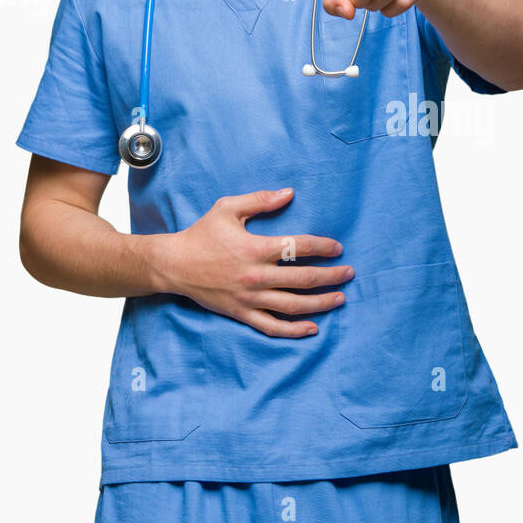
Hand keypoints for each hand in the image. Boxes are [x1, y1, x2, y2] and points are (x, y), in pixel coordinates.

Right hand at [155, 188, 352, 337]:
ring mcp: (249, 299)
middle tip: (349, 273)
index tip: (337, 248)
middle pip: (303, 279)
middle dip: (331, 277)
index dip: (322, 247)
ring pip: (293, 305)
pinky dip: (294, 330)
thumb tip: (290, 192)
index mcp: (255, 249)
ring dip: (320, 303)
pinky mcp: (241, 314)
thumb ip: (260, 200)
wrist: (173, 265)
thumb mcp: (227, 208)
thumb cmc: (201, 234)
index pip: (299, 247)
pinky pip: (272, 327)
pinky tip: (313, 328)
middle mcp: (256, 276)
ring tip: (340, 299)